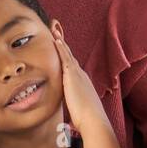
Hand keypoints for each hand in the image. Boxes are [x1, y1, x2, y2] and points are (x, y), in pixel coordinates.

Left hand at [52, 22, 108, 136]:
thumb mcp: (78, 109)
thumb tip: (70, 116)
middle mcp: (80, 75)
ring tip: (53, 28)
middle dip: (62, 41)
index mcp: (80, 82)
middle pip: (69, 54)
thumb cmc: (86, 118)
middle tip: (55, 28)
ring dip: (60, 40)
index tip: (60, 44)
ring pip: (67, 53)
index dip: (65, 54)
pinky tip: (55, 39)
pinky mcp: (72, 76)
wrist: (93, 119)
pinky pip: (65, 58)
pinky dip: (61, 48)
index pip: (70, 65)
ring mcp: (77, 74)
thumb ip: (73, 106)